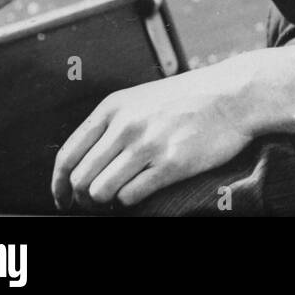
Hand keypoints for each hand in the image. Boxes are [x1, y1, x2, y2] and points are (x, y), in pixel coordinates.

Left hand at [52, 65, 252, 211]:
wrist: (235, 94)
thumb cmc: (191, 98)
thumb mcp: (143, 98)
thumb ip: (113, 124)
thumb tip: (84, 162)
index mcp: (114, 107)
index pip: (67, 156)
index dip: (58, 184)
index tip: (63, 197)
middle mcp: (126, 125)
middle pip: (80, 179)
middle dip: (84, 197)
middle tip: (97, 201)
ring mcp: (148, 144)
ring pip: (100, 191)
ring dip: (107, 200)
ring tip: (122, 193)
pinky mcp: (170, 163)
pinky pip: (130, 196)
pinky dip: (132, 199)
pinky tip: (145, 188)